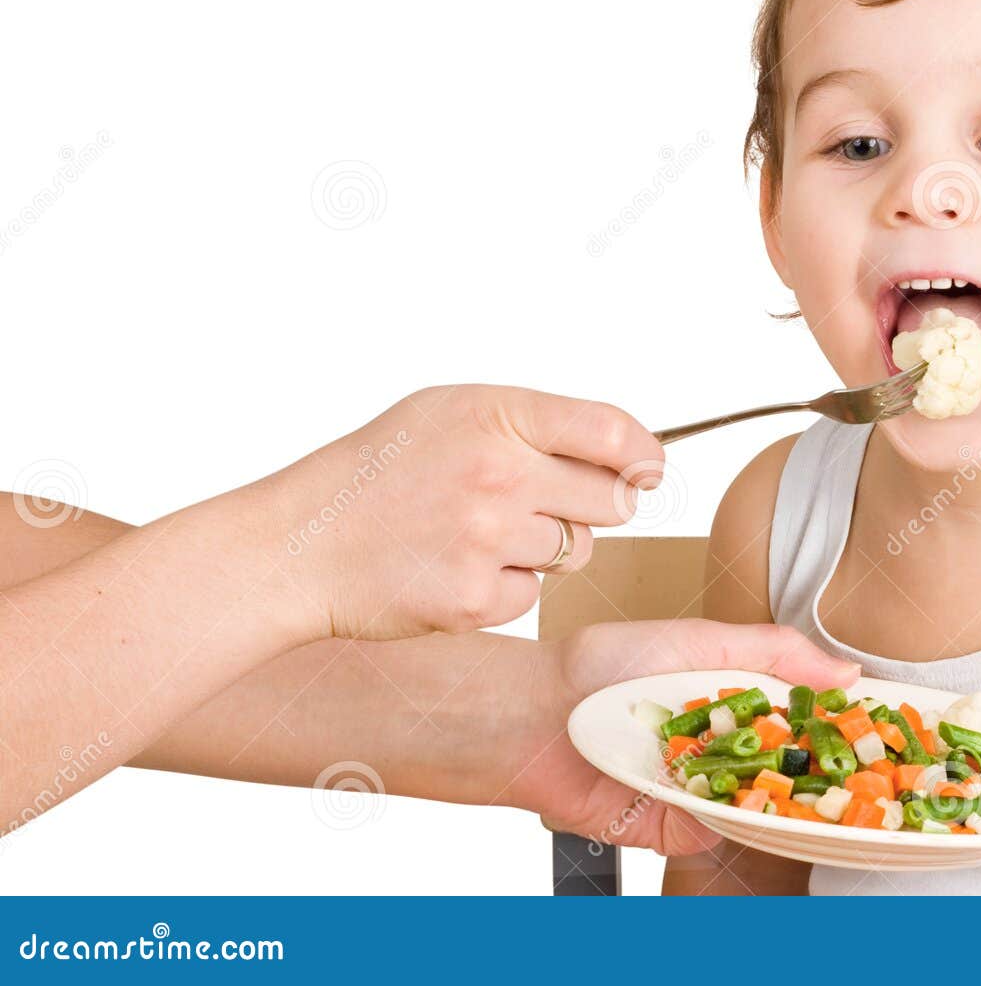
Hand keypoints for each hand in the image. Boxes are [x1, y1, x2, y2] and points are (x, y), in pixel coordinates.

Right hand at [268, 385, 663, 640]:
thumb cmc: (378, 472)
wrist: (300, 545)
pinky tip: (455, 567)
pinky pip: (533, 595)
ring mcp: (487, 539)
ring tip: (480, 532)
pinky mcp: (476, 599)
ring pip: (577, 551)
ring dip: (546, 547)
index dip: (645, 455)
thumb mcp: (449, 412)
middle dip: (596, 505)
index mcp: (496, 415)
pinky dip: (506, 588)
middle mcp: (499, 473)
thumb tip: (626, 446)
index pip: (614, 432)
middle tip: (549, 504)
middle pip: (615, 500)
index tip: (650, 469)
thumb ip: (533, 423)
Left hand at [503, 620, 859, 854]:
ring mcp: (707, 794)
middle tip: (887, 768)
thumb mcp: (700, 640)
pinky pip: (728, 832)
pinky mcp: (681, 831)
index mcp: (738, 703)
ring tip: (847, 789)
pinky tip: (773, 801)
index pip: (806, 720)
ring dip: (801, 799)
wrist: (536, 715)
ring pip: (770, 807)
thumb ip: (773, 650)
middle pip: (798, 770)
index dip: (847, 725)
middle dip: (839, 771)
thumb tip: (846, 670)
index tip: (893, 724)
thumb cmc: (608, 665)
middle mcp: (728, 752)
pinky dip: (748, 820)